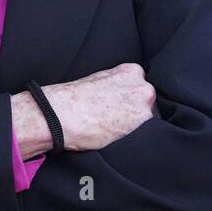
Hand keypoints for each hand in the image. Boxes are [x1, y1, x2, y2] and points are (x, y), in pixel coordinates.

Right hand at [13, 62, 155, 154]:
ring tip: (114, 129)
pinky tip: (117, 137)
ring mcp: (145, 107)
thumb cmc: (74, 98)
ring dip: (137, 126)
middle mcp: (143, 86)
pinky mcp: (142, 127)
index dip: (131, 100)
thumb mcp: (99, 79)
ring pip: (148, 120)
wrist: (63, 114)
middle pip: (148, 103)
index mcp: (132, 71)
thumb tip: (124, 95)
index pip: (141, 87)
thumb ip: (118, 83)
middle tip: (117, 120)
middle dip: (136, 111)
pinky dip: (134, 138)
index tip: (121, 107)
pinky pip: (145, 135)